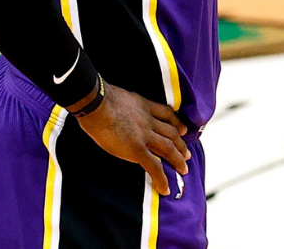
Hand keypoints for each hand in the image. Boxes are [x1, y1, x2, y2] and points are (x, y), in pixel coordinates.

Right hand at [73, 82, 190, 195]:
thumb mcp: (118, 96)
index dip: (177, 123)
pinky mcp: (136, 149)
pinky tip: (165, 188)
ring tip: (184, 169)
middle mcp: (148, 120)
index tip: (183, 130)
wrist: (96, 103)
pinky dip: (161, 178)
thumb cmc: (98, 97)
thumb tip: (116, 109)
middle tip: (187, 154)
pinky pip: (153, 166)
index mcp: (143, 105)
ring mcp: (144, 135)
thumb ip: (124, 104)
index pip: (166, 114)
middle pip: (171, 133)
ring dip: (178, 160)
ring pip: (168, 148)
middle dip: (181, 145)